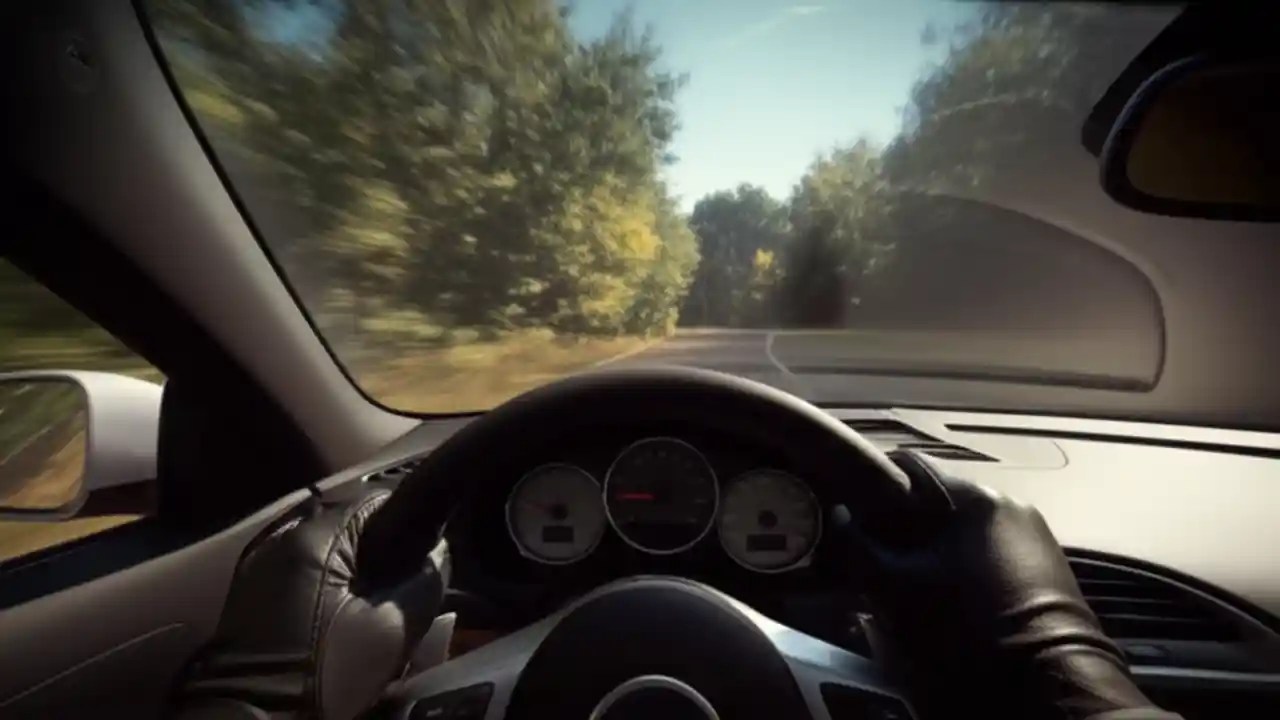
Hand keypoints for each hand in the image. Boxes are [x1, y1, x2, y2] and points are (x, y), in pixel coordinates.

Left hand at [171, 485, 447, 719]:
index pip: (380, 500)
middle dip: (382, 555)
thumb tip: (437, 552)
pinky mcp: (249, 593)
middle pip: (352, 527)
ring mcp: (259, 564)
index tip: (426, 564)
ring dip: (354, 573)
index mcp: (314, 534)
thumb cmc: (324, 672)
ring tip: (371, 613)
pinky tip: (339, 623)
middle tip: (402, 596)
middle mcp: (281, 535)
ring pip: (327, 551)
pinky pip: (302, 573)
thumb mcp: (392, 630)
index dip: (412, 528)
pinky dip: (327, 589)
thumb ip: (425, 580)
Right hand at [835, 450, 1178, 719]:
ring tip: (915, 586)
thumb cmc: (967, 629)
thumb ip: (860, 549)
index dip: (869, 486)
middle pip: (936, 499)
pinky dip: (967, 567)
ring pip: (963, 527)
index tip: (849, 513)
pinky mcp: (1048, 564)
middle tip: (878, 560)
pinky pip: (992, 551)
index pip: (906, 465)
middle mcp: (1008, 502)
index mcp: (972, 496)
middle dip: (904, 526)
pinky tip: (955, 600)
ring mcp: (1034, 533)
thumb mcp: (898, 591)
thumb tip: (836, 517)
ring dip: (937, 549)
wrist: (1048, 682)